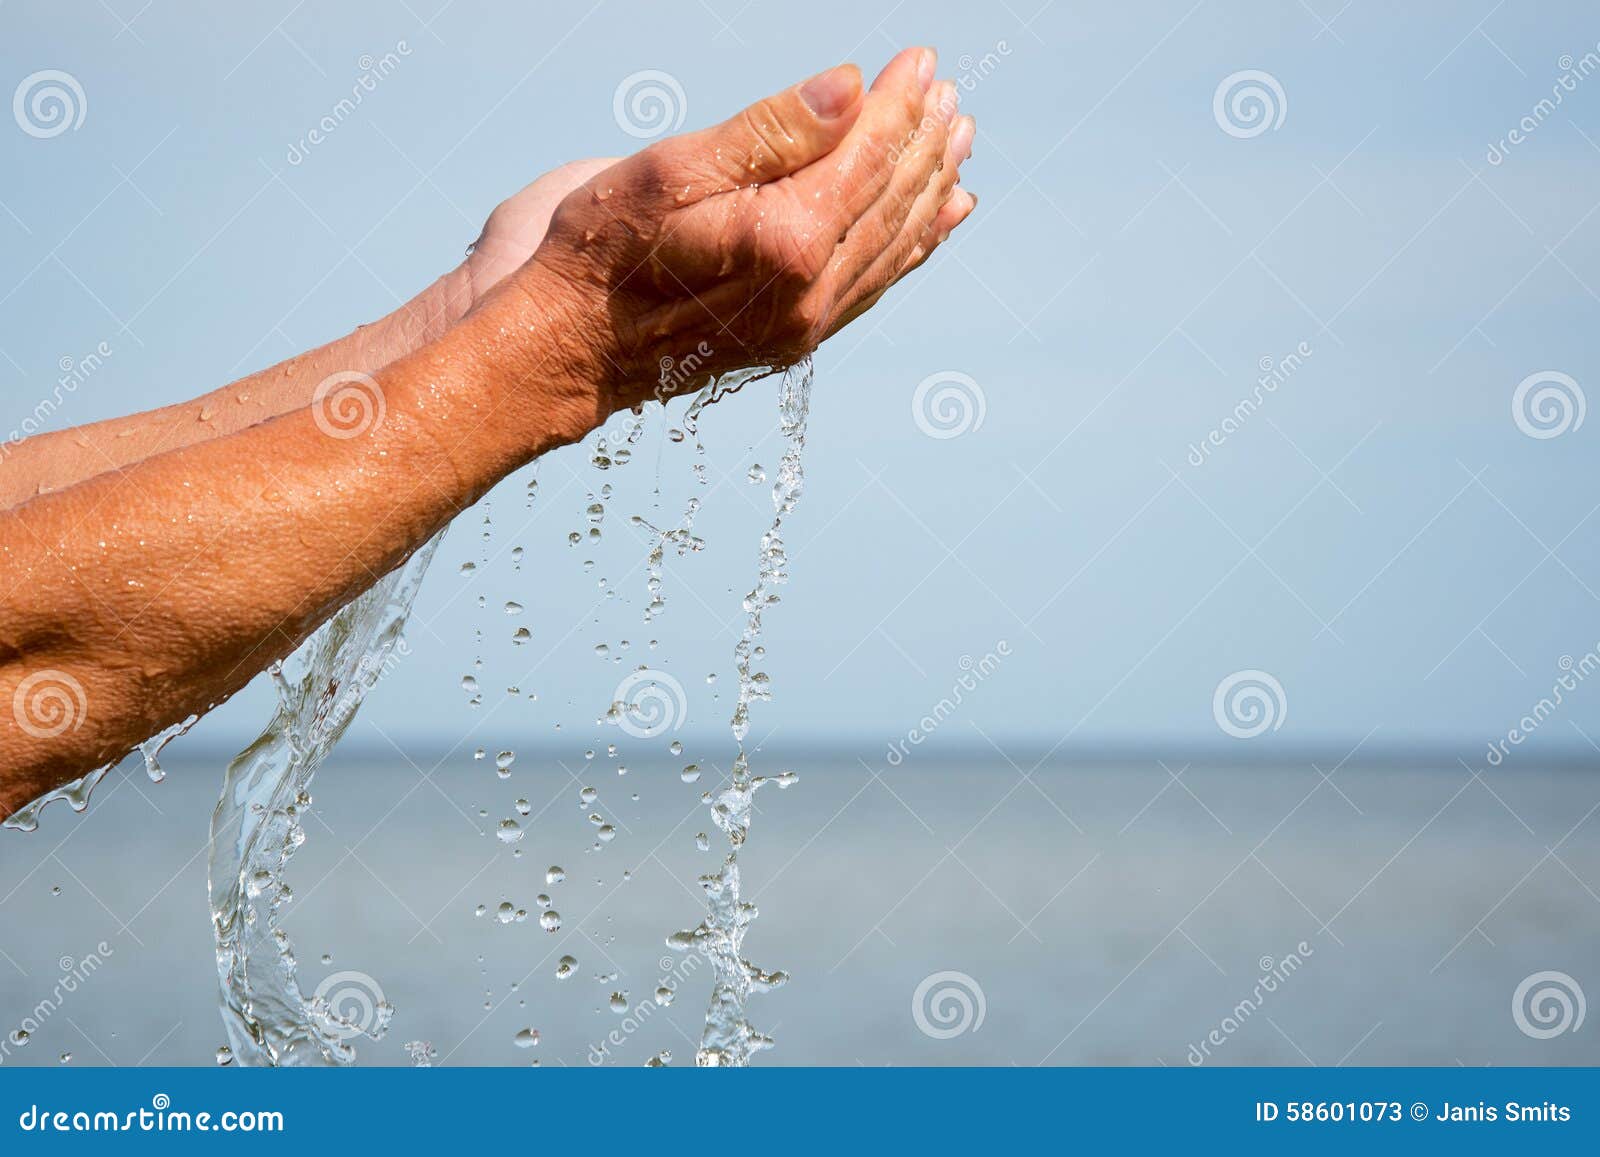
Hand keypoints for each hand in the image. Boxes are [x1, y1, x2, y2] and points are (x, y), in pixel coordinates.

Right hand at [493, 47, 976, 418]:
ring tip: (956, 148)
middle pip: (891, 201)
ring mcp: (807, 324)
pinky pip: (873, 286)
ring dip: (928, 190)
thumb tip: (848, 88)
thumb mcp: (672, 170)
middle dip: (924, 142)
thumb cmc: (601, 249)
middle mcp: (812, 291)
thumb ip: (769, 131)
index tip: (921, 61)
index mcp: (789, 241)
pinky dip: (911, 248)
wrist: (568, 349)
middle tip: (950, 95)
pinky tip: (933, 225)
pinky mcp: (795, 342)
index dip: (898, 104)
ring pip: (892, 246)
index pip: (867, 156)